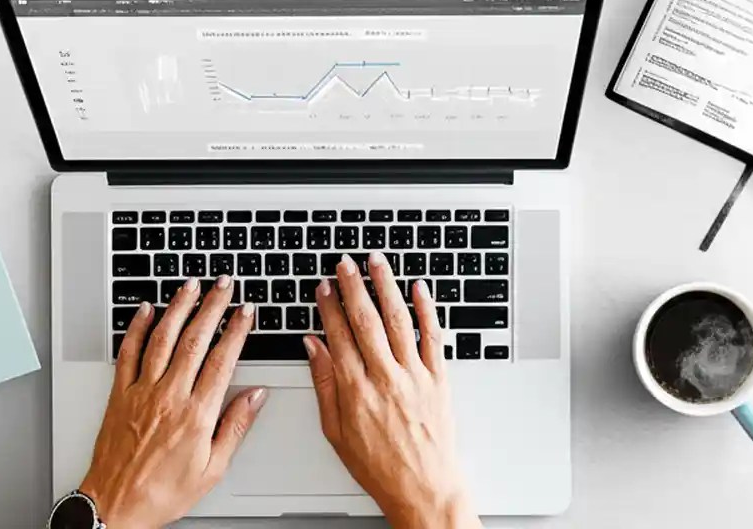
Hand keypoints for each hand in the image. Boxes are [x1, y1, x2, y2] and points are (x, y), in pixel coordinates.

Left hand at [78, 277, 265, 528]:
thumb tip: (254, 397)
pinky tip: (146, 310)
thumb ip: (235, 428)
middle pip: (195, 339)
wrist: (116, 506)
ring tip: (191, 285)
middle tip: (223, 284)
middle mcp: (169, 396)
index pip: (222, 359)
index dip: (236, 330)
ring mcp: (141, 392)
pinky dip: (136, 328)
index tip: (245, 311)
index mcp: (196, 414)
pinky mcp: (120, 395)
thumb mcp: (212, 470)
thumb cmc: (162, 493)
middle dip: (212, 306)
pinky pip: (128, 353)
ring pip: (163, 338)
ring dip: (178, 307)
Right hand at [305, 252, 481, 528]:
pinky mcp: (439, 379)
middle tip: (345, 264)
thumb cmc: (379, 467)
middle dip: (353, 287)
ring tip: (377, 263)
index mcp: (356, 389)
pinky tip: (419, 289)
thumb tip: (314, 348)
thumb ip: (324, 385)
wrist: (423, 489)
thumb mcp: (336, 431)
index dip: (329, 306)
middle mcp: (385, 377)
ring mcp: (415, 376)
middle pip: (366, 320)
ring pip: (398, 320)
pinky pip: (433, 336)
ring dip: (386, 286)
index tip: (324, 287)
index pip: (338, 335)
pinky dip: (427, 309)